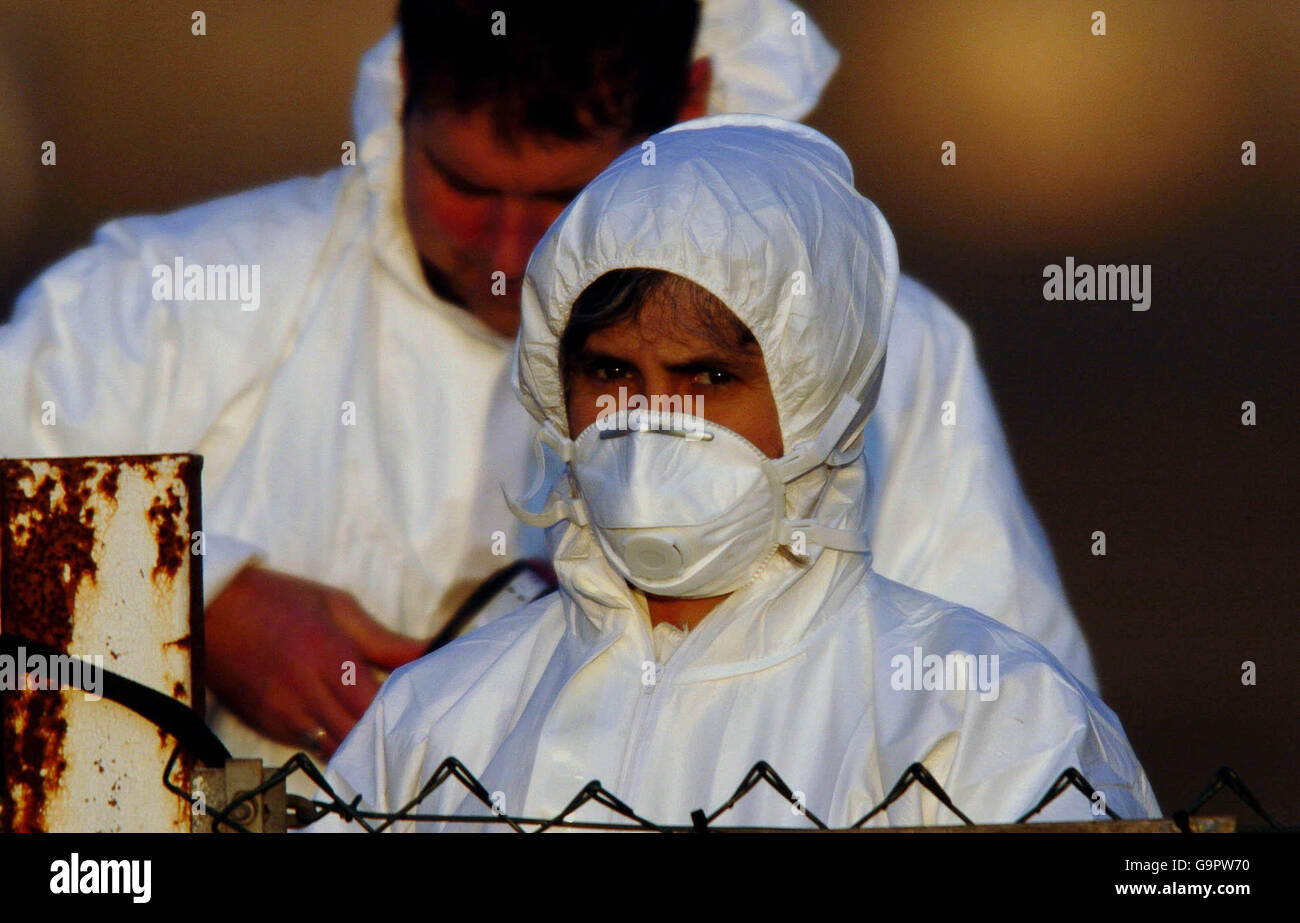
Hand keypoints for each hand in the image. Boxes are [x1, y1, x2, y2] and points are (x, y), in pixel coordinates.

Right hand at [204, 565, 425, 757]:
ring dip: (355, 740)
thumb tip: (429, 652)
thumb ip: (385, 640)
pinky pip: (307, 746)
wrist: (212, 608)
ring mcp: (281, 713)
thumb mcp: (338, 607)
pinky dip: (327, 739)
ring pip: (333, 748)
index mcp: (329, 656)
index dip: (400, 711)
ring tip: (368, 718)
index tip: (415, 701)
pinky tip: (335, 717)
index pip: (376, 707)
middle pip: (357, 735)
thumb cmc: (281, 600)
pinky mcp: (263, 724)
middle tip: (398, 716)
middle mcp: (304, 691)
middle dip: (381, 731)